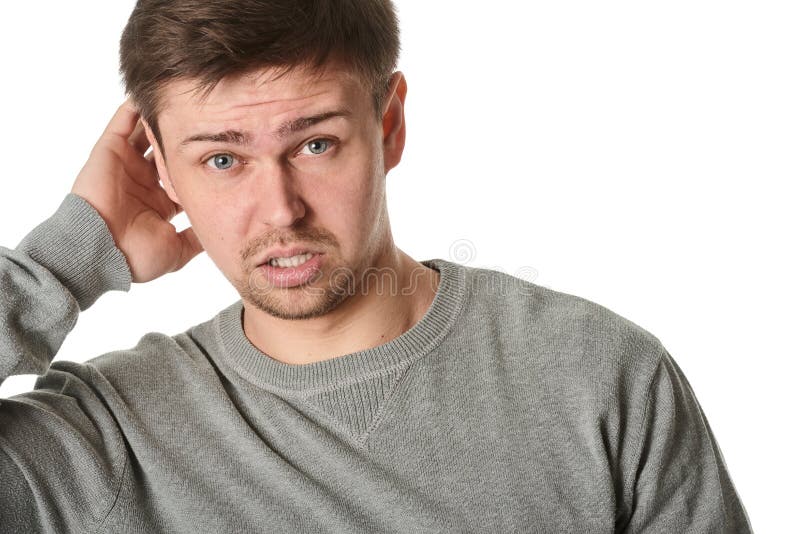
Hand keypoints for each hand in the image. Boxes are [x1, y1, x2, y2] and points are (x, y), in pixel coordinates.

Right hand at [71, 100, 203, 282]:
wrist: (101, 251)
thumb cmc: (134, 257)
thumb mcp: (177, 251)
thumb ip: (197, 238)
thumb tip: (218, 234)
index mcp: (159, 203)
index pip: (183, 177)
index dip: (200, 167)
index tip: (223, 153)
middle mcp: (144, 181)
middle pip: (168, 152)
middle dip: (185, 140)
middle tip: (210, 120)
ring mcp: (126, 164)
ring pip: (149, 135)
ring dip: (164, 121)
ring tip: (187, 102)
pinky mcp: (109, 151)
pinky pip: (124, 121)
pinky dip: (137, 107)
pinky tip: (154, 94)